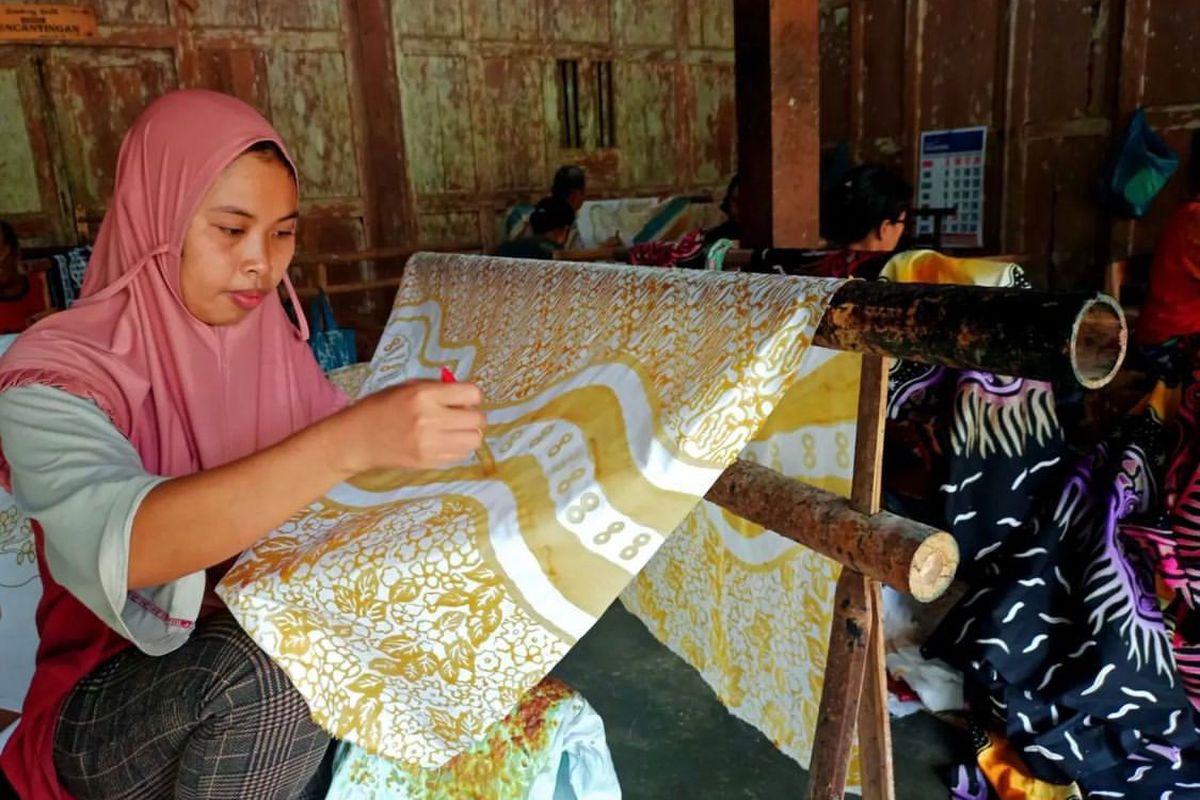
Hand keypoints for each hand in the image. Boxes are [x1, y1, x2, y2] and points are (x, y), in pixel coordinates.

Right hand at [327, 380, 484, 474]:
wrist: (357, 439)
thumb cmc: (381, 407)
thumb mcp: (407, 388)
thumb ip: (438, 389)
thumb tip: (466, 396)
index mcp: (424, 395)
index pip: (472, 394)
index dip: (471, 396)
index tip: (464, 399)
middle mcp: (430, 420)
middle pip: (478, 420)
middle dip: (473, 416)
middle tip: (460, 416)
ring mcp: (430, 444)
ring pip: (474, 441)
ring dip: (469, 434)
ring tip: (454, 431)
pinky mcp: (429, 462)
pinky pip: (461, 456)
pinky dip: (458, 449)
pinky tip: (444, 443)